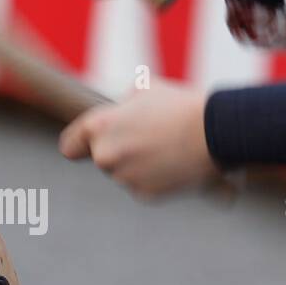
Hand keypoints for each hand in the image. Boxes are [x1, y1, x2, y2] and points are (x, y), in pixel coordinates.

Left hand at [60, 80, 218, 198]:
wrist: (215, 131)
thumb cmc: (180, 104)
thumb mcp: (146, 89)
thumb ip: (124, 104)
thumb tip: (121, 111)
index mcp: (99, 127)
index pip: (70, 146)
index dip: (77, 145)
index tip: (83, 146)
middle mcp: (105, 156)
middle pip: (102, 158)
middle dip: (120, 150)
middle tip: (148, 137)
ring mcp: (125, 178)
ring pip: (125, 173)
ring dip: (139, 164)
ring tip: (167, 146)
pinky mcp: (145, 195)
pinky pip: (144, 186)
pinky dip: (156, 178)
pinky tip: (175, 162)